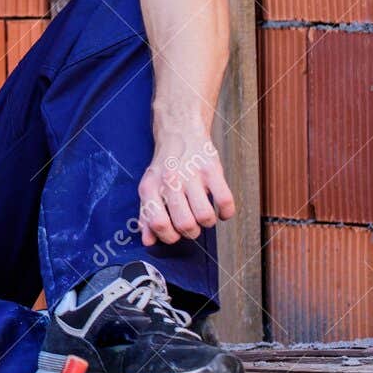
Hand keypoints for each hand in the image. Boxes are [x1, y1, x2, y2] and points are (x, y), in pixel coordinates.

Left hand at [137, 126, 236, 245]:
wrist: (179, 130)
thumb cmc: (165, 165)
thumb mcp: (149, 187)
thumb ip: (146, 215)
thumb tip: (148, 241)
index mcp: (151, 187)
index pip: (158, 224)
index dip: (169, 236)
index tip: (174, 233)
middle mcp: (170, 180)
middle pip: (184, 224)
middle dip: (191, 232)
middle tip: (192, 225)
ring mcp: (192, 174)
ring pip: (205, 216)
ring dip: (208, 223)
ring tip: (204, 215)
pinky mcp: (212, 168)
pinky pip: (225, 200)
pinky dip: (226, 212)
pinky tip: (221, 210)